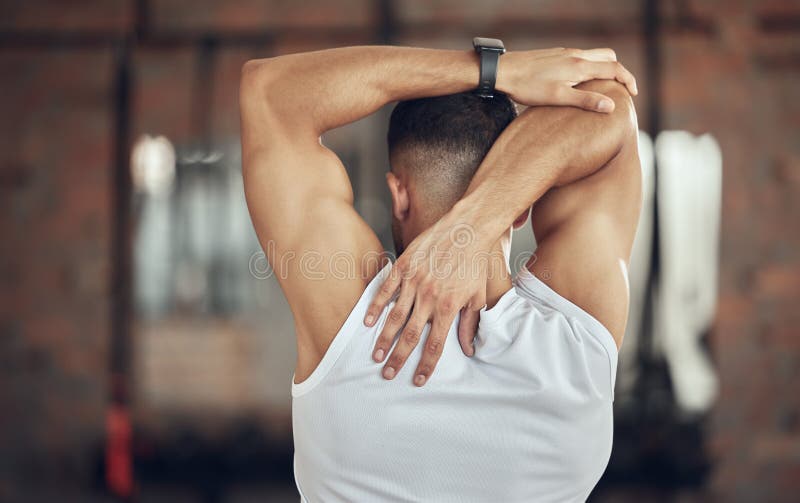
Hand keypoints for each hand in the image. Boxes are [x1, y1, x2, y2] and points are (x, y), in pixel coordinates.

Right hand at [365, 205, 490, 386]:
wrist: (466, 229)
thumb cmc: (474, 263)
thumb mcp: (477, 296)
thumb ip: (470, 325)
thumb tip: (469, 350)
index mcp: (448, 307)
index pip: (435, 344)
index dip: (425, 365)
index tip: (418, 380)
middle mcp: (429, 297)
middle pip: (410, 335)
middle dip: (398, 358)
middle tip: (387, 374)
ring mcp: (414, 281)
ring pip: (395, 316)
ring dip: (384, 338)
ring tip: (376, 355)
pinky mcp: (403, 266)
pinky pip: (386, 290)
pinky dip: (376, 307)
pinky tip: (368, 322)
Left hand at [497, 47, 637, 111]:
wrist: (503, 71)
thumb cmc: (528, 86)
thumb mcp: (557, 97)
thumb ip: (585, 101)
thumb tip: (611, 106)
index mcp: (579, 65)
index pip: (614, 68)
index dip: (628, 79)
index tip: (634, 93)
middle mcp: (575, 55)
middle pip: (608, 57)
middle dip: (619, 71)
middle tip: (623, 89)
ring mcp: (565, 53)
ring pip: (594, 55)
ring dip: (604, 67)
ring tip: (604, 86)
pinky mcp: (555, 55)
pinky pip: (581, 57)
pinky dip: (590, 66)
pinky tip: (581, 82)